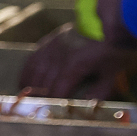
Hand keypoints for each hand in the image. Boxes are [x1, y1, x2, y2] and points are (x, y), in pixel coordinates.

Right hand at [19, 23, 136, 99]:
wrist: (109, 23)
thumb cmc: (112, 50)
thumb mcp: (112, 72)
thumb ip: (99, 91)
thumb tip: (85, 104)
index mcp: (75, 64)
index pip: (58, 90)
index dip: (54, 103)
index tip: (52, 112)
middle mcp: (59, 56)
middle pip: (43, 83)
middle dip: (40, 98)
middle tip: (39, 108)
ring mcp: (51, 47)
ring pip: (34, 71)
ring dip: (30, 87)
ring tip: (29, 98)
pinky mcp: (47, 42)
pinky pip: (31, 59)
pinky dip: (26, 73)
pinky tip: (24, 83)